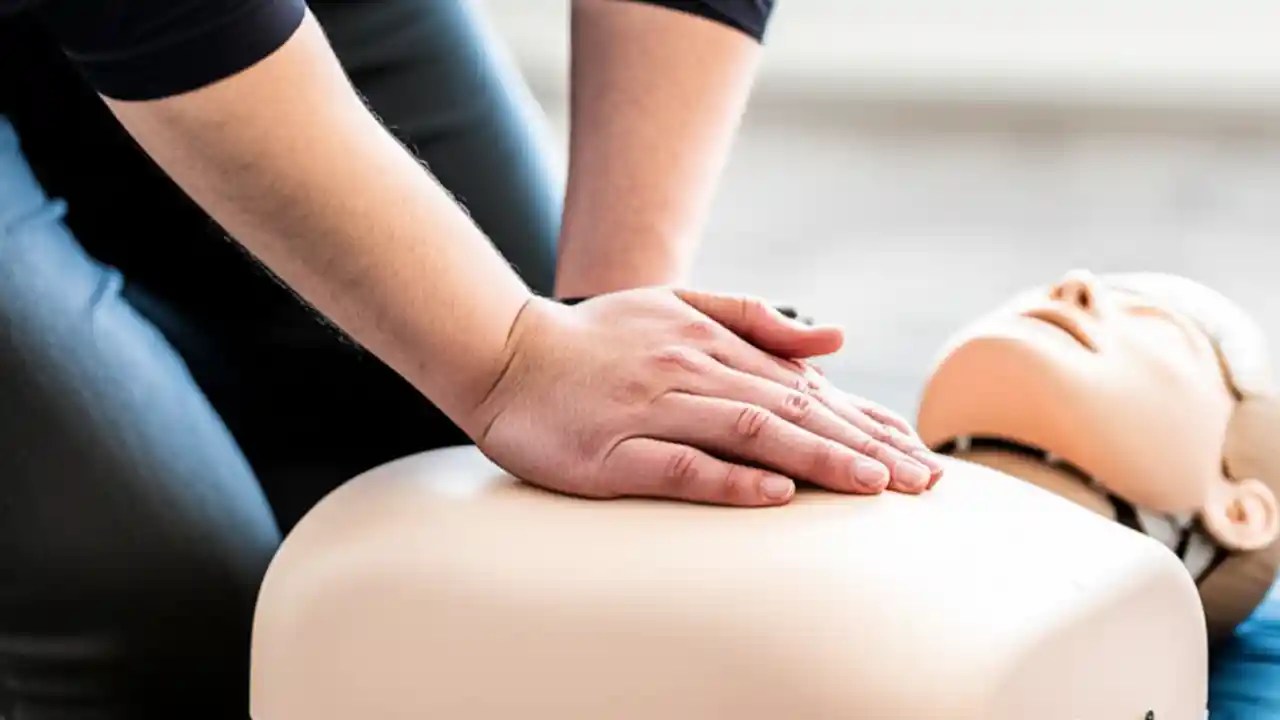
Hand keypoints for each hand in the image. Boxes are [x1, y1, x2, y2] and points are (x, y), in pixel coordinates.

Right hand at [463, 288, 944, 506]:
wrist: (504, 353)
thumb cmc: (594, 337)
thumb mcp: (676, 304)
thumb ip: (753, 317)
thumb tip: (833, 340)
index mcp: (711, 344)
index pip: (805, 388)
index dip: (864, 421)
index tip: (914, 453)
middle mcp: (692, 372)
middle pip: (793, 411)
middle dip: (864, 447)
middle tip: (920, 481)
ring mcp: (654, 410)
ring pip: (750, 433)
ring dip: (816, 460)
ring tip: (872, 487)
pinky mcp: (615, 451)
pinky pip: (680, 466)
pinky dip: (731, 479)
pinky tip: (776, 494)